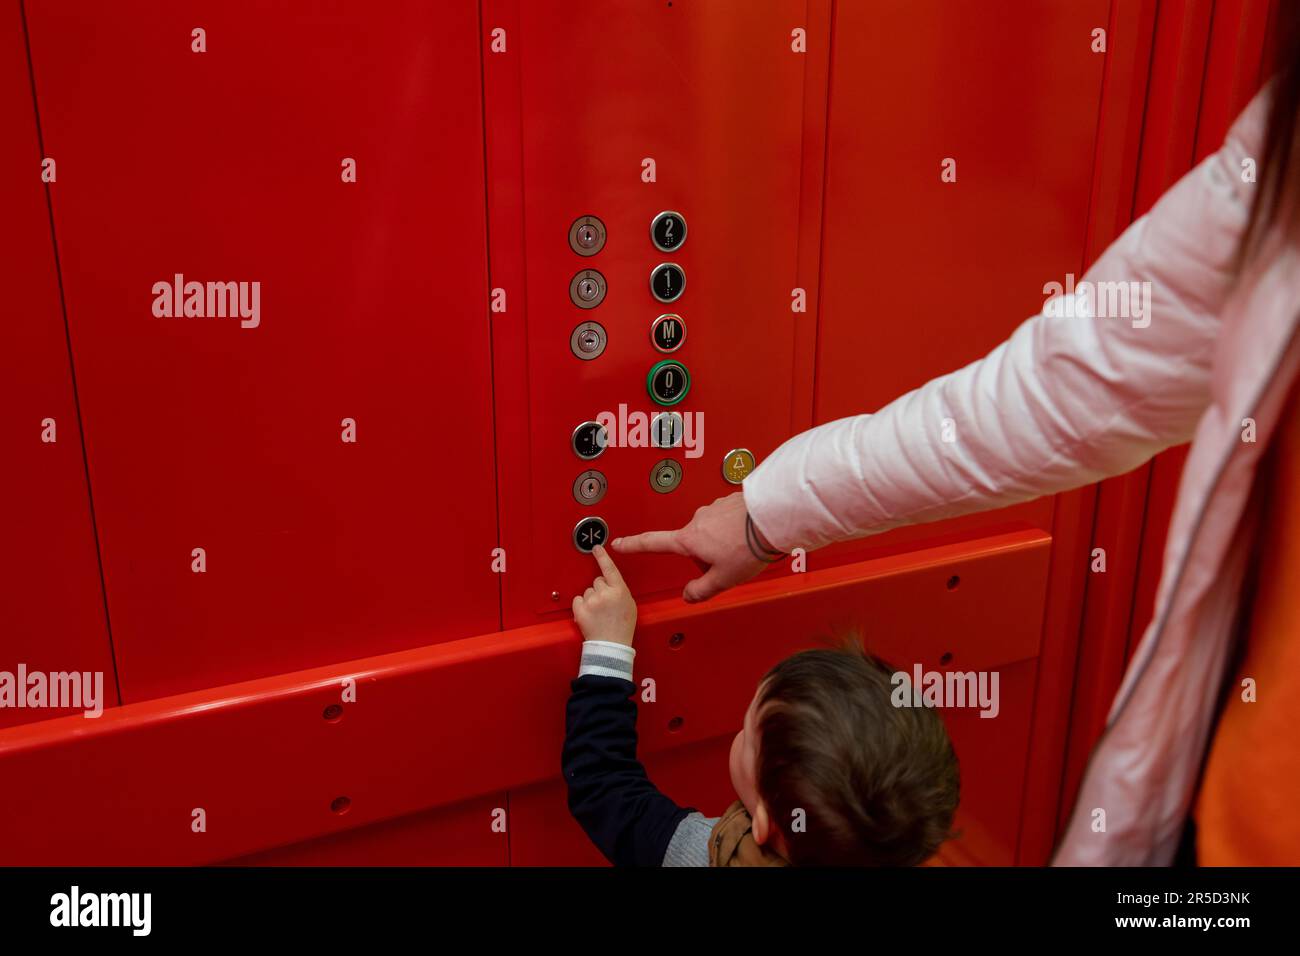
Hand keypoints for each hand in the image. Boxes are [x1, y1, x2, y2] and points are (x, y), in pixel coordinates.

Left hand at [571, 545, 636, 645]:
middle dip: (599, 589)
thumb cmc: (622, 627)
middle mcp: (605, 593)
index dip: (602, 556)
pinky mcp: (580, 609)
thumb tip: (611, 583)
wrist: (611, 645)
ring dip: (591, 599)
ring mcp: (592, 601)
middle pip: (597, 580)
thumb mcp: (630, 604)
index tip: (596, 548)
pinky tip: (589, 614)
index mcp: (620, 590)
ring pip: (587, 591)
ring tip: (598, 612)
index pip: (610, 568)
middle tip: (605, 604)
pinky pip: (577, 599)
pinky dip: (581, 606)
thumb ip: (620, 591)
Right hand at [613, 491, 771, 603]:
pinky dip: (735, 531)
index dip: (633, 545)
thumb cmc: (749, 545)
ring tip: (743, 549)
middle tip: (728, 564)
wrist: (772, 518)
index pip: (653, 543)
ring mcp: (713, 508)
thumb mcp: (723, 579)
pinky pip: (726, 521)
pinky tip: (748, 537)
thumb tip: (688, 595)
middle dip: (706, 556)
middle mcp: (698, 520)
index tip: (619, 543)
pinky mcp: (730, 502)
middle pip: (692, 544)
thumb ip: (701, 590)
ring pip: (711, 532)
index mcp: (689, 539)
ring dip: (723, 543)